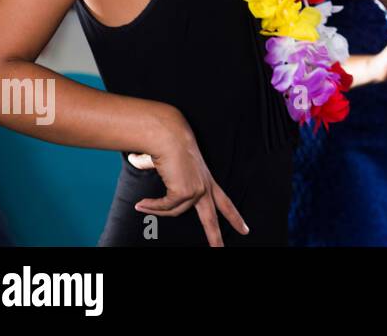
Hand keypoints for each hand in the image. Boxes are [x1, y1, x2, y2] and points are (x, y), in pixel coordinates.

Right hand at [129, 112, 247, 246]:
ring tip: (142, 205)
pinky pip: (164, 207)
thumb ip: (172, 187)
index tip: (245, 229)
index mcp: (208, 181)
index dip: (235, 217)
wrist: (169, 136)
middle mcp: (205, 187)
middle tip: (220, 251)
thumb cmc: (170, 148)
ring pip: (174, 212)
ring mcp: (196, 190)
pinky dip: (152, 207)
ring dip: (156, 209)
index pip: (225, 202)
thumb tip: (153, 205)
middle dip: (216, 237)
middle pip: (212, 218)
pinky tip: (141, 204)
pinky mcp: (185, 192)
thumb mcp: (176, 170)